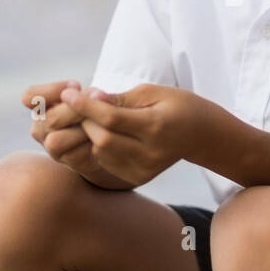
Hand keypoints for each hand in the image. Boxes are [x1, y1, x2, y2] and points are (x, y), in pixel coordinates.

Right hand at [22, 79, 113, 177]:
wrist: (109, 139)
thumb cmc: (95, 111)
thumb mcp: (92, 97)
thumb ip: (92, 95)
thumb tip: (99, 96)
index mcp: (41, 107)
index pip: (30, 96)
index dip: (52, 90)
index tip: (76, 85)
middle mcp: (41, 128)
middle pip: (50, 118)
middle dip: (77, 109)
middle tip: (98, 101)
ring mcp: (51, 147)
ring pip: (56, 141)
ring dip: (82, 129)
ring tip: (101, 121)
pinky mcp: (67, 162)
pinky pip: (73, 155)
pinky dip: (90, 145)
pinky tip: (103, 136)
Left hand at [59, 83, 225, 185]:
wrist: (201, 134)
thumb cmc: (177, 106)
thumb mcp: (152, 92)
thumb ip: (120, 99)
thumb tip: (90, 98)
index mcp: (156, 127)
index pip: (111, 118)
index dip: (85, 105)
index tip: (68, 93)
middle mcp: (150, 153)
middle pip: (101, 139)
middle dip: (85, 120)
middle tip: (80, 104)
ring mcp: (144, 170)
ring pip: (100, 153)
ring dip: (91, 134)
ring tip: (94, 118)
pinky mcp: (138, 178)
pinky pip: (106, 162)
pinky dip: (98, 146)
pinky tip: (105, 133)